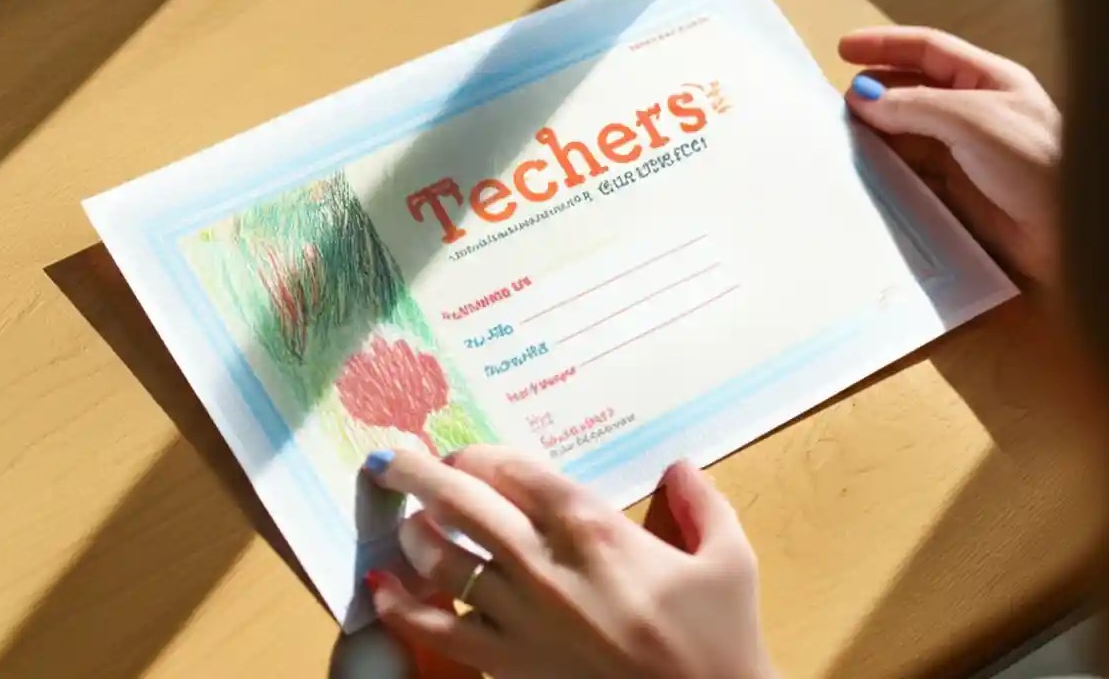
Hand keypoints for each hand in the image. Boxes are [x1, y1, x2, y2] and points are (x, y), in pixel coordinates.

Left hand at [363, 446, 775, 678]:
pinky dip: (401, 608)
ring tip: (405, 518)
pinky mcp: (509, 662)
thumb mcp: (730, 559)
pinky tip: (378, 588)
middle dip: (420, 473)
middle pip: (464, 503)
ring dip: (414, 531)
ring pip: (443, 560)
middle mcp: (545, 564)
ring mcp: (521, 616)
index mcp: (594, 529)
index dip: (479, 454)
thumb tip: (679, 466)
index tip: (463, 451)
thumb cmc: (719, 637)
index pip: (516, 472)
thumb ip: (702, 503)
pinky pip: (440, 631)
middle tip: (392, 458)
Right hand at [839, 26, 1061, 285]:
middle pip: (912, 92)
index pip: (928, 51)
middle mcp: (973, 112)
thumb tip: (862, 99)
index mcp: (987, 80)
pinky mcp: (954, 193)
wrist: (1070, 231)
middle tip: (834, 105)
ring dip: (874, 135)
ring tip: (838, 139)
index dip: (884, 46)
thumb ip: (915, 106)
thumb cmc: (1033, 163)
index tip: (842, 50)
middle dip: (873, 93)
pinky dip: (883, 171)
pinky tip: (861, 173)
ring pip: (906, 135)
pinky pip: (909, 175)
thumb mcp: (973, 119)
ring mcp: (963, 154)